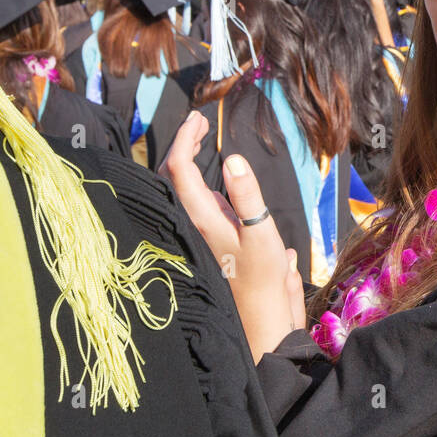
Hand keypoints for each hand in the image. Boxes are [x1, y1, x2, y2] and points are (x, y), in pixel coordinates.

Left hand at [160, 111, 305, 362]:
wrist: (259, 318)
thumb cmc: (263, 278)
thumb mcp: (263, 234)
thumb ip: (247, 196)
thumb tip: (232, 159)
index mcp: (202, 219)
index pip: (179, 170)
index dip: (185, 140)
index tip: (199, 119)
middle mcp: (194, 223)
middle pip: (173, 176)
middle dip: (183, 144)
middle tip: (200, 122)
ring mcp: (200, 230)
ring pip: (180, 189)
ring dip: (186, 159)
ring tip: (201, 139)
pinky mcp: (210, 238)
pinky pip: (192, 200)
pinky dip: (195, 178)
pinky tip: (211, 175)